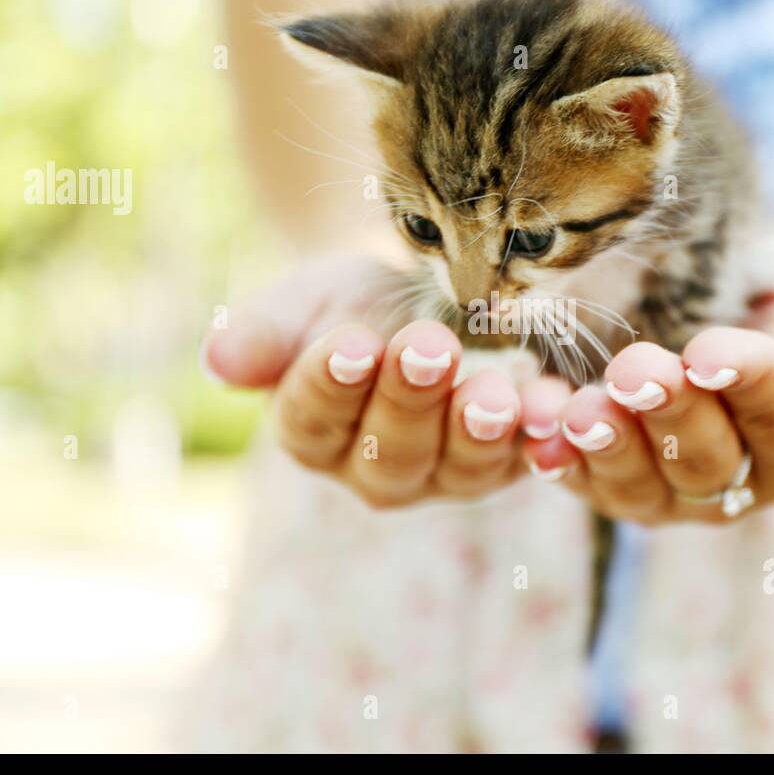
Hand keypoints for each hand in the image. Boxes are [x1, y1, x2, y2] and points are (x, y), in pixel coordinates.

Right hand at [202, 256, 535, 508]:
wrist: (422, 300)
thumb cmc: (350, 305)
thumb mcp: (304, 303)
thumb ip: (264, 332)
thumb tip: (218, 361)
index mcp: (314, 435)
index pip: (313, 421)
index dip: (331, 385)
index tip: (351, 343)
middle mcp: (376, 471)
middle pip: (390, 450)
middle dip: (410, 398)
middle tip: (428, 347)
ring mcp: (445, 474)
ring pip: (460, 465)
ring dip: (479, 429)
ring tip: (495, 390)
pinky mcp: (506, 464)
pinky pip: (528, 456)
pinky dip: (542, 433)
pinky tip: (555, 403)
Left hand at [519, 276, 773, 523]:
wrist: (768, 333)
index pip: (773, 409)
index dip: (741, 379)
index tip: (707, 351)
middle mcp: (740, 484)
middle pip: (702, 456)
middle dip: (665, 412)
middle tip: (633, 371)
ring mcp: (675, 494)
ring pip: (639, 484)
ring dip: (605, 446)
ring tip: (577, 409)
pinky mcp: (620, 486)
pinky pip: (587, 481)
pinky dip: (558, 460)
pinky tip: (535, 434)